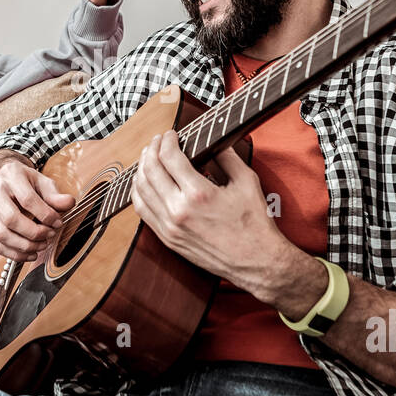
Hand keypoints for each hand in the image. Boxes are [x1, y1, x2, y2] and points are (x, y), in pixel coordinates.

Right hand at [0, 158, 76, 261]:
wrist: (4, 178)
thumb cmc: (25, 181)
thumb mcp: (42, 182)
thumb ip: (55, 195)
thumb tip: (69, 203)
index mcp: (11, 175)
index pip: (27, 199)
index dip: (45, 214)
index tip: (58, 223)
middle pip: (11, 219)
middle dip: (34, 233)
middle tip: (49, 236)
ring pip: (1, 235)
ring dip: (24, 246)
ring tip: (41, 246)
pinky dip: (14, 254)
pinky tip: (30, 253)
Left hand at [130, 130, 292, 302]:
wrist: (255, 262)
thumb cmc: (254, 223)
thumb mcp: (246, 182)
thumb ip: (227, 157)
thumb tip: (213, 140)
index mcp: (199, 194)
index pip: (169, 157)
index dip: (167, 140)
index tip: (171, 134)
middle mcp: (179, 211)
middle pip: (150, 170)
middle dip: (151, 150)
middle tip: (158, 141)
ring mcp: (170, 227)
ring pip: (141, 190)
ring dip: (141, 169)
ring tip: (149, 158)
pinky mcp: (168, 239)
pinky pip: (142, 211)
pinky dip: (139, 192)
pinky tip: (144, 183)